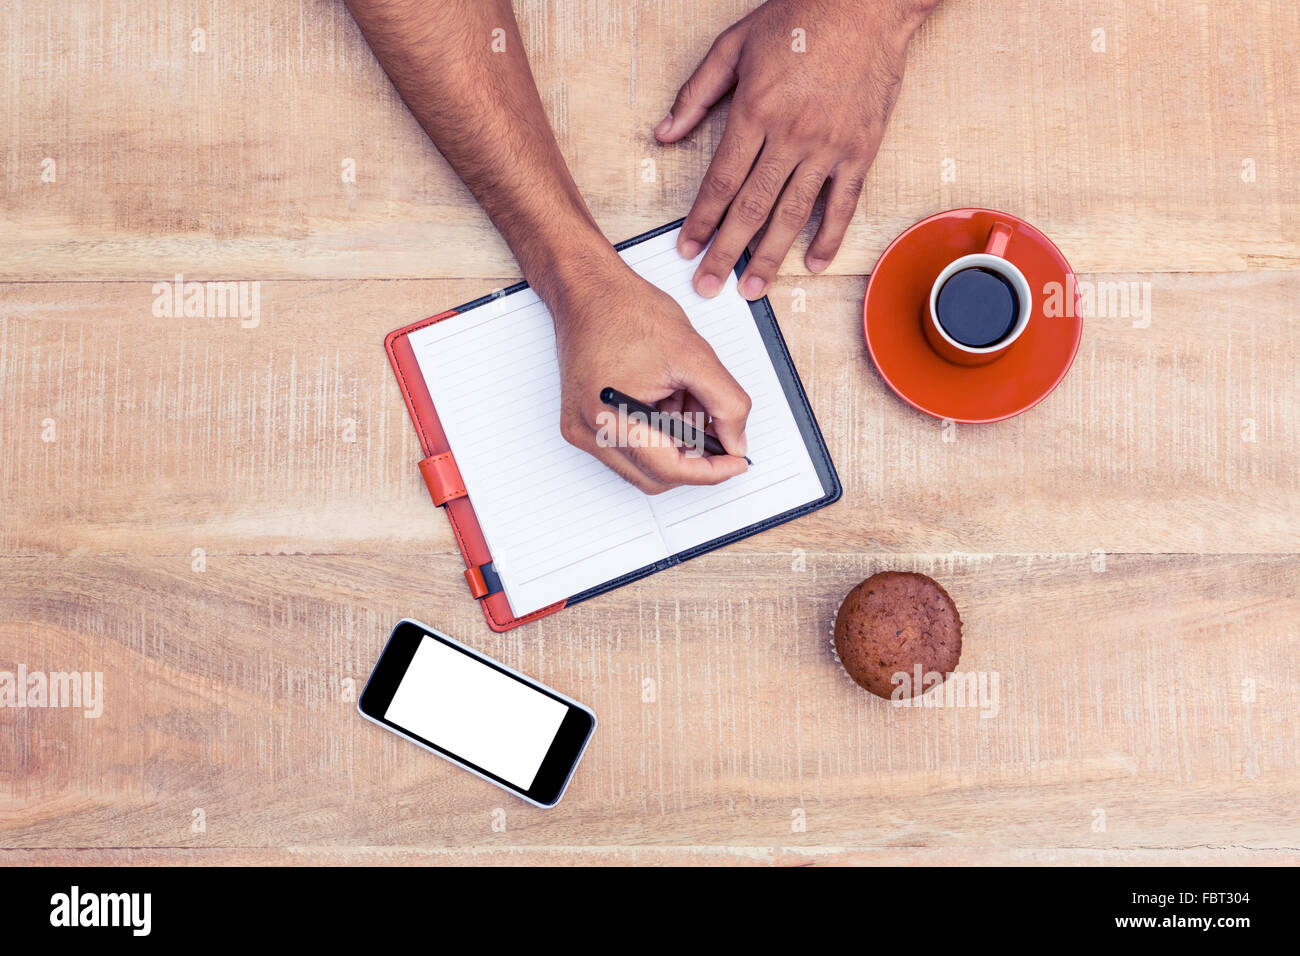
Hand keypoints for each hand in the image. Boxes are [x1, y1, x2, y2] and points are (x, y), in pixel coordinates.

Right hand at [549, 255, 750, 493]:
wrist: (588, 290)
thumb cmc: (627, 311)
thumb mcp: (694, 355)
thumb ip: (726, 404)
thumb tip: (737, 443)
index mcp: (608, 416)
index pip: (668, 470)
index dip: (710, 471)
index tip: (736, 462)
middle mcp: (586, 431)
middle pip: (655, 477)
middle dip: (693, 458)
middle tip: (721, 432)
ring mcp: (581, 429)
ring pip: (643, 465)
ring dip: (675, 445)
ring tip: (687, 401)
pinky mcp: (582, 422)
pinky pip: (628, 449)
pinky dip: (657, 434)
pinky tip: (668, 400)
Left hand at [654, 0, 935, 298]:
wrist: (867, 3)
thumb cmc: (800, 18)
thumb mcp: (734, 45)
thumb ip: (696, 93)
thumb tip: (665, 134)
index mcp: (755, 111)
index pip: (721, 182)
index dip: (701, 221)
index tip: (687, 249)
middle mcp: (791, 136)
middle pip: (751, 209)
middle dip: (726, 254)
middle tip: (708, 287)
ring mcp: (829, 147)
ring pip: (793, 215)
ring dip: (769, 258)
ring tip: (750, 289)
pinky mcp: (860, 151)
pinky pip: (842, 204)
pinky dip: (828, 238)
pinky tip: (812, 264)